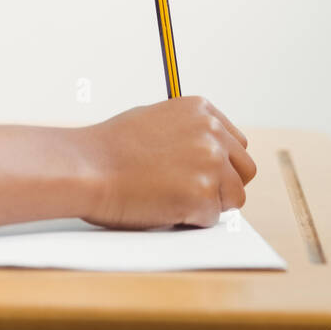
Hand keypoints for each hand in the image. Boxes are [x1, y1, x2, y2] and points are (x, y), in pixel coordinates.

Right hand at [74, 95, 256, 229]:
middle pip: (245, 170)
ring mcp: (210, 163)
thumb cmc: (110, 147)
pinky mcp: (202, 195)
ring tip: (171, 197)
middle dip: (223, 184)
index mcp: (201, 109)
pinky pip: (212, 219)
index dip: (219, 163)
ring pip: (234, 198)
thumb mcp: (154, 119)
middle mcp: (212, 132)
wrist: (86, 166)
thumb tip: (209, 150)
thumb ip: (188, 131)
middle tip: (190, 191)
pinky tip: (163, 206)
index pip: (236, 143)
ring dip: (208, 203)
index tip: (198, 172)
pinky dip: (191, 220)